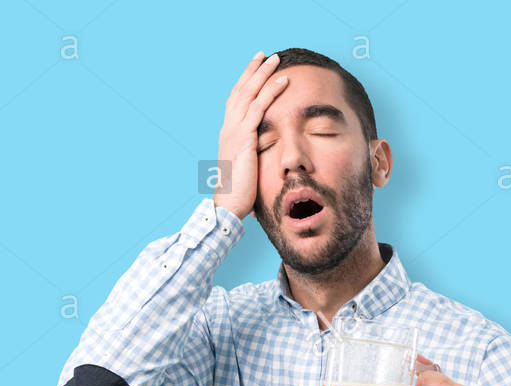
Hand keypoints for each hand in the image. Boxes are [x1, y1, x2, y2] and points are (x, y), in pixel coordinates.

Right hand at [213, 52, 289, 220]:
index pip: (235, 101)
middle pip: (240, 91)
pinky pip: (259, 109)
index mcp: (227, 134)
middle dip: (253, 71)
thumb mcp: (245, 166)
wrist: (228, 205)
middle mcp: (228, 129)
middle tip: (265, 55)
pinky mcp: (244, 139)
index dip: (245, 82)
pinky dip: (271, 92)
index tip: (256, 68)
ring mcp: (234, 132)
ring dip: (263, 74)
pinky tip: (283, 81)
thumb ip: (252, 153)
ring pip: (249, 94)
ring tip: (276, 59)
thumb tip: (262, 152)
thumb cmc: (238, 192)